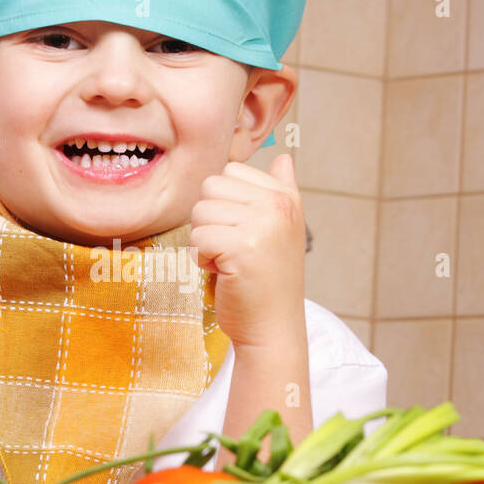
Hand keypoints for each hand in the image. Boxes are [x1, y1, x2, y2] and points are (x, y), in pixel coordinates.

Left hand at [189, 153, 306, 351]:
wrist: (272, 327)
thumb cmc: (267, 280)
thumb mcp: (280, 229)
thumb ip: (279, 190)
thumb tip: (282, 156)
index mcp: (286, 197)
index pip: (230, 172)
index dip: (225, 205)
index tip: (244, 233)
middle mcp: (278, 206)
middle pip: (210, 187)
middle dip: (210, 221)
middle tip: (233, 250)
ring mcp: (262, 225)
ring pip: (200, 212)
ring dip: (205, 241)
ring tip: (229, 262)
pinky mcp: (242, 248)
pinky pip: (197, 238)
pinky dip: (202, 260)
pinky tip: (224, 274)